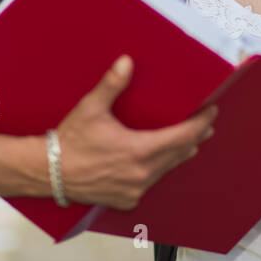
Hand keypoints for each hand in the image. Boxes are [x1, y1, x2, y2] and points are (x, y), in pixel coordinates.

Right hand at [55, 55, 216, 209]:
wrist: (49, 172)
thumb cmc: (70, 141)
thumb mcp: (91, 108)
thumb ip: (112, 84)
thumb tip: (127, 61)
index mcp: (140, 151)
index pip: (184, 137)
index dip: (201, 124)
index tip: (211, 112)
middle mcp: (142, 173)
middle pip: (180, 153)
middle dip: (195, 137)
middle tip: (206, 123)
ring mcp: (135, 189)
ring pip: (167, 169)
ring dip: (179, 154)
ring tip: (190, 141)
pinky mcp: (126, 199)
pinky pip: (150, 182)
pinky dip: (158, 169)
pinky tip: (159, 161)